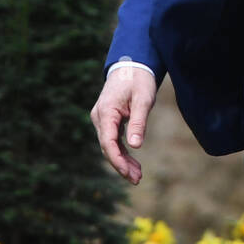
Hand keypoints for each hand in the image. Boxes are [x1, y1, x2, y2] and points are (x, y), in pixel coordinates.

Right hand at [90, 65, 156, 184]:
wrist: (132, 64)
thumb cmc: (138, 79)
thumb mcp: (143, 99)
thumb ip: (138, 122)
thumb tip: (135, 146)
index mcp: (106, 111)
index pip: (108, 142)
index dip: (117, 160)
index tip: (128, 174)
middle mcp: (100, 116)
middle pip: (107, 147)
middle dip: (121, 165)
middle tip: (137, 179)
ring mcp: (102, 119)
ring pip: (110, 145)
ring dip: (122, 161)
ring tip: (137, 176)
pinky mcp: (108, 120)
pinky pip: (113, 140)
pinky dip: (122, 152)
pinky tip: (133, 164)